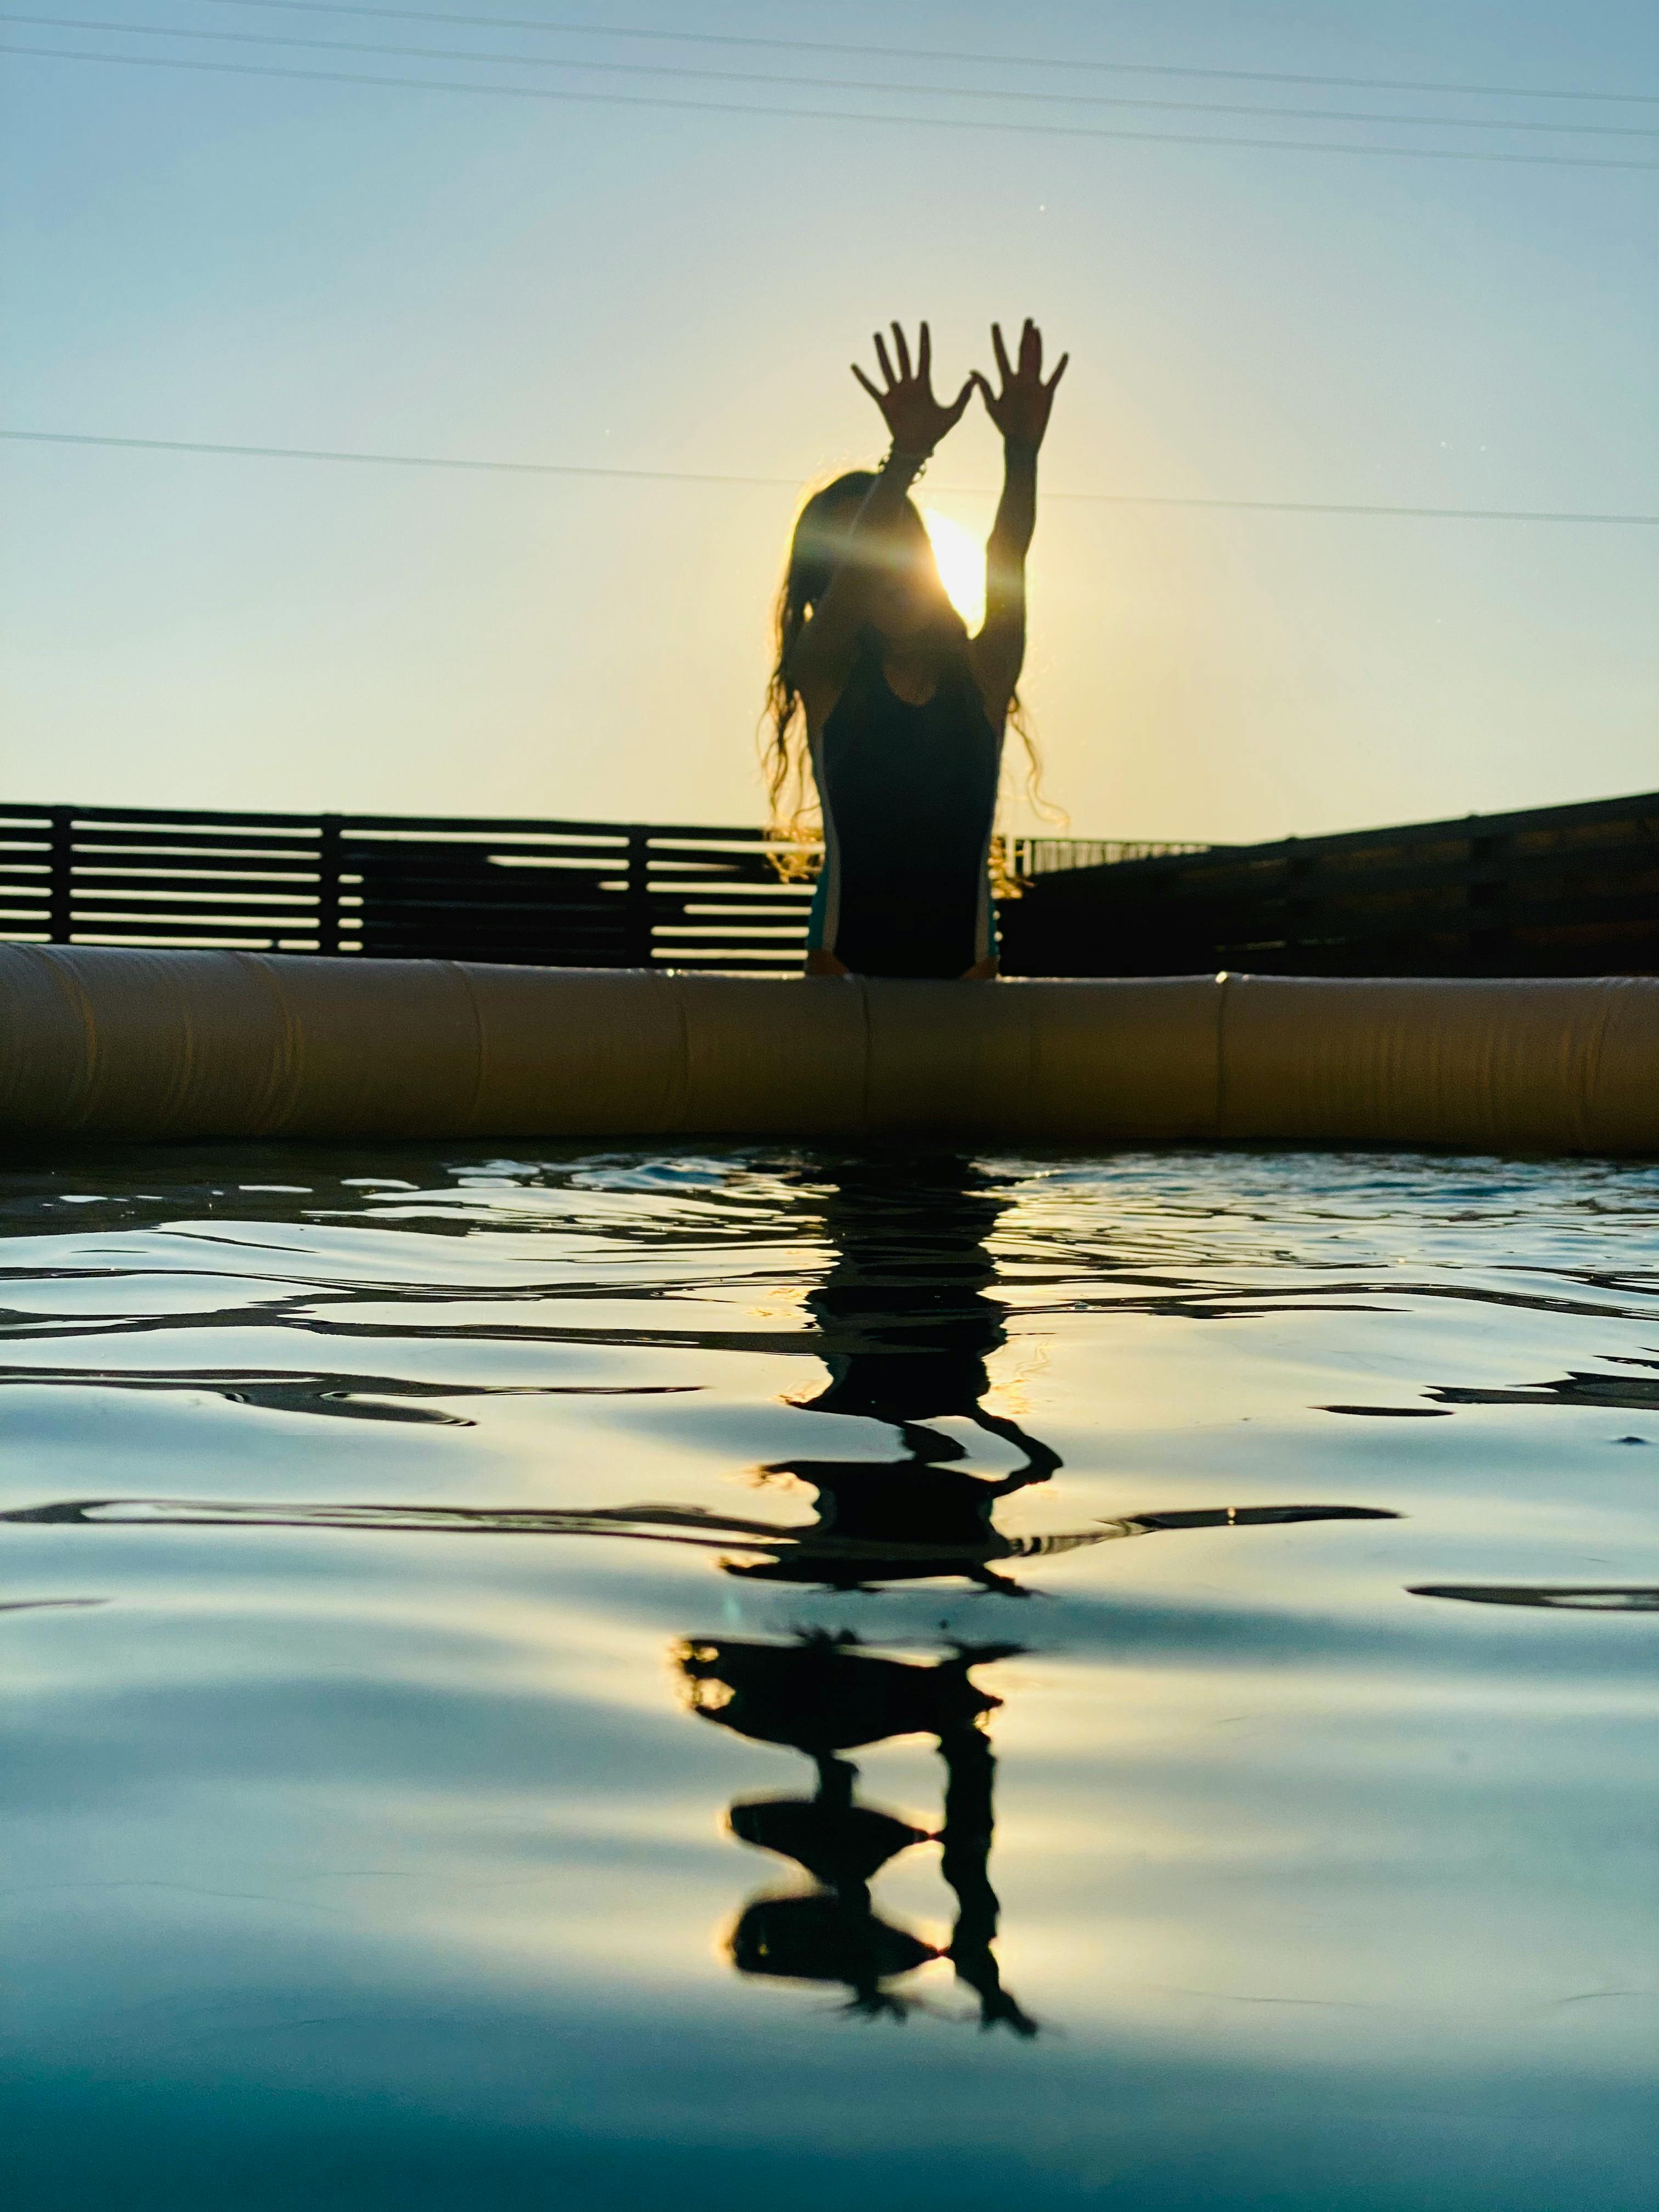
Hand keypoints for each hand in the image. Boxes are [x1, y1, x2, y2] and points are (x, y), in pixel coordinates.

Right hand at [851, 321, 973, 457]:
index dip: (924, 340)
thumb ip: (964, 396)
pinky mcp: (884, 404)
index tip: (923, 323)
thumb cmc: (936, 431)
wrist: (918, 447)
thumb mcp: (954, 413)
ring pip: (887, 367)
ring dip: (882, 351)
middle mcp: (908, 385)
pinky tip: (855, 365)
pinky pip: (872, 388)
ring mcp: (896, 393)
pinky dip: (863, 378)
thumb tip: (975, 378)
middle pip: (904, 356)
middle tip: (895, 322)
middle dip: (900, 339)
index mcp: (924, 384)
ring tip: (878, 334)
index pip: (924, 356)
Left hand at [973, 320, 1067, 448]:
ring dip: (1038, 345)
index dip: (998, 341)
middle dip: (1024, 336)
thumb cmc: (1004, 427)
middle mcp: (1021, 379)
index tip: (994, 324)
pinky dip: (1060, 367)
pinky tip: (1064, 355)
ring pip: (1037, 360)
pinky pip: (1054, 377)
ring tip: (1037, 329)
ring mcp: (1034, 385)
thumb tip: (971, 371)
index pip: (1001, 356)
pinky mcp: (1047, 394)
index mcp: (1006, 381)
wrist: (1020, 442)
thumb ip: (985, 388)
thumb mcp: (992, 407)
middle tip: (1027, 319)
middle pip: (1023, 353)